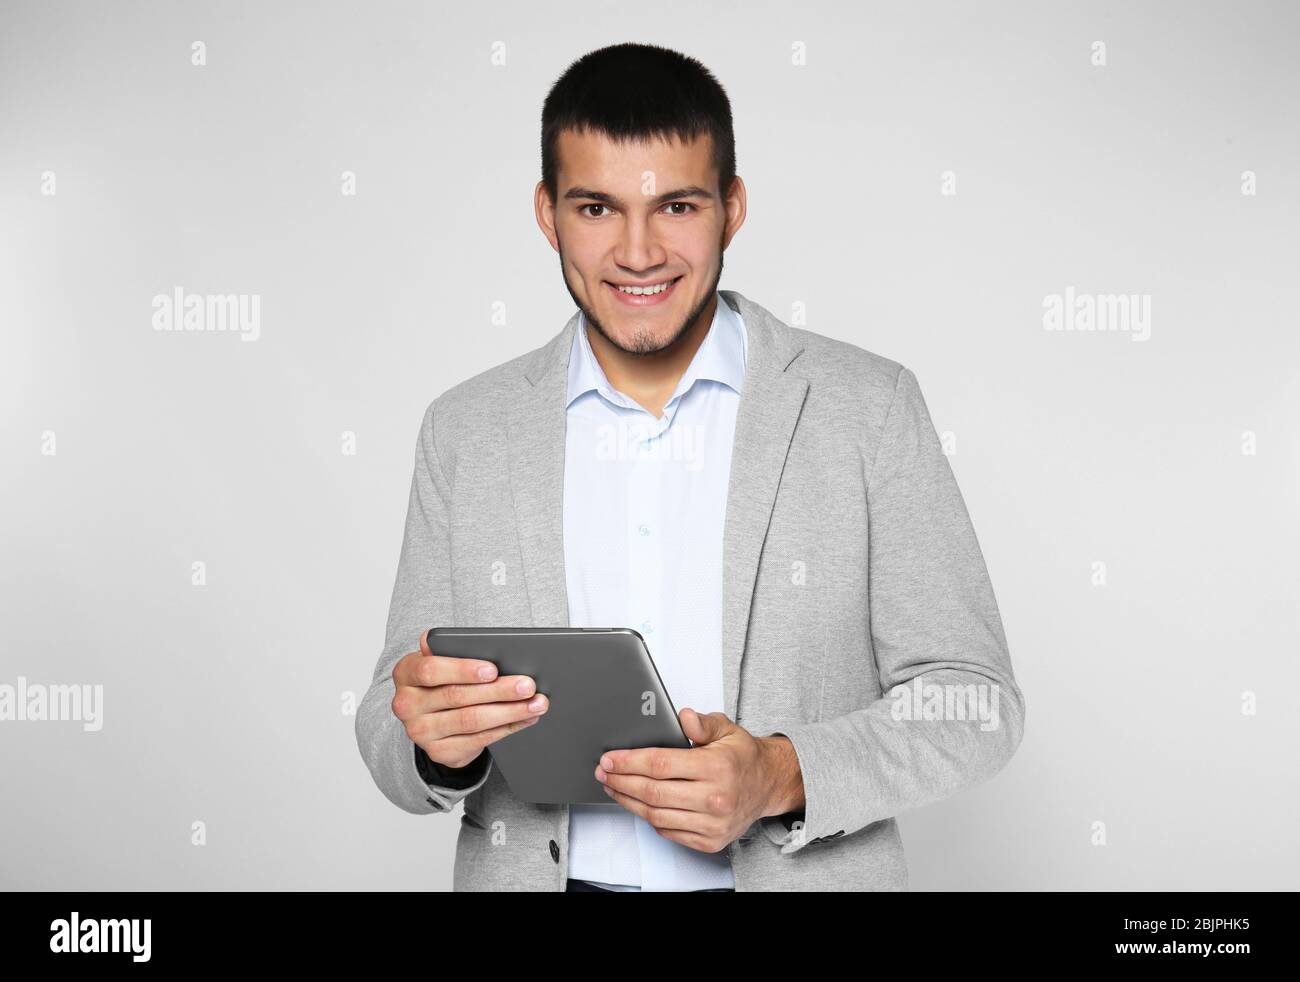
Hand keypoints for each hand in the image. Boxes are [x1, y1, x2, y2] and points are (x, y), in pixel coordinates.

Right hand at [391, 632, 549, 768]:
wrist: (429, 716)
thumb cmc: (441, 679)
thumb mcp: (440, 660)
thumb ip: (450, 649)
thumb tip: (471, 640)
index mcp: (406, 673)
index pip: (431, 670)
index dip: (463, 670)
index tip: (493, 669)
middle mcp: (406, 704)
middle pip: (457, 697)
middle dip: (498, 690)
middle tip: (528, 685)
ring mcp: (420, 732)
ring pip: (471, 721)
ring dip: (509, 711)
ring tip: (536, 703)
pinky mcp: (438, 752)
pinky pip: (478, 740)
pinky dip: (507, 728)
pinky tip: (525, 718)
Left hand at [594, 708, 803, 852]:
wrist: (768, 785)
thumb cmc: (743, 757)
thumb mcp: (726, 728)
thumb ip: (702, 723)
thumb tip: (682, 716)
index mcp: (717, 767)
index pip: (660, 765)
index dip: (629, 762)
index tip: (609, 759)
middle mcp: (716, 798)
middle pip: (653, 792)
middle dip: (621, 781)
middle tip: (603, 772)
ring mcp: (713, 824)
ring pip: (656, 815)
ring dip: (629, 801)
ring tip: (614, 787)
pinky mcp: (709, 841)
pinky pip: (668, 831)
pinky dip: (649, 817)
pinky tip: (638, 803)